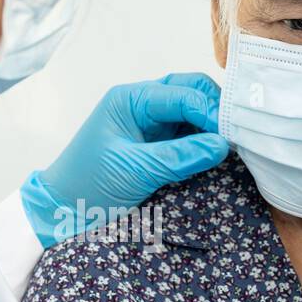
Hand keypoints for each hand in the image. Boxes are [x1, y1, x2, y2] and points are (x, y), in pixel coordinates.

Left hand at [20, 73, 229, 246]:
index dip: (211, 111)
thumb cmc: (88, 185)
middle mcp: (142, 104)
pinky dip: (205, 140)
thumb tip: (222, 145)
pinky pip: (188, 133)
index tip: (233, 134)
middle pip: (191, 90)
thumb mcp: (134, 170)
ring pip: (193, 110)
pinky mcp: (156, 143)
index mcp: (130, 99)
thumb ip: (179, 157)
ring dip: (213, 124)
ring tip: (233, 145)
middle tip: (238, 135)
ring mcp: (150, 123)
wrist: (63, 210)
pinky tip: (219, 153)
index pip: (182, 94)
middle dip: (216, 109)